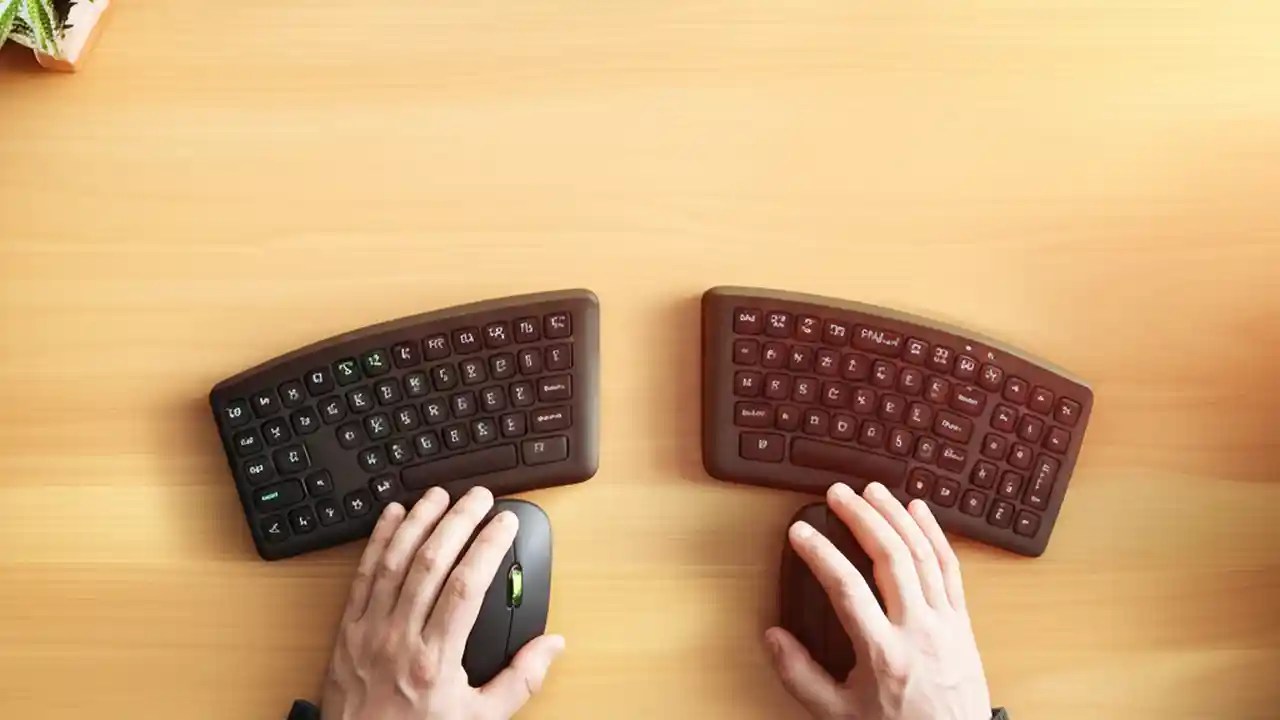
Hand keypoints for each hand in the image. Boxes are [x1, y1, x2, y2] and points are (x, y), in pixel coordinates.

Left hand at [321, 486, 564, 719]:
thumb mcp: (480, 719)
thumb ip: (521, 680)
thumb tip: (553, 645)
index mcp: (437, 659)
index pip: (467, 586)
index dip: (488, 546)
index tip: (505, 523)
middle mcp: (401, 637)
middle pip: (431, 563)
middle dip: (458, 521)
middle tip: (479, 497)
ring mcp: (369, 630)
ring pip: (395, 561)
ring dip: (419, 521)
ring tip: (440, 495)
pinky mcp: (346, 629)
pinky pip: (363, 575)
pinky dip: (378, 541)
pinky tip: (393, 517)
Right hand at [766, 482, 991, 719]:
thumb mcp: (837, 715)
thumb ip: (799, 675)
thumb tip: (772, 636)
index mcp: (882, 654)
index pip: (846, 588)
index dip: (820, 554)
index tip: (799, 531)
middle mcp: (917, 631)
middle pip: (890, 558)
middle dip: (861, 518)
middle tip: (837, 493)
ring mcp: (946, 624)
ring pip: (922, 555)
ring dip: (896, 517)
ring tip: (873, 491)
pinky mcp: (963, 623)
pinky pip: (950, 569)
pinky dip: (935, 535)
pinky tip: (919, 511)